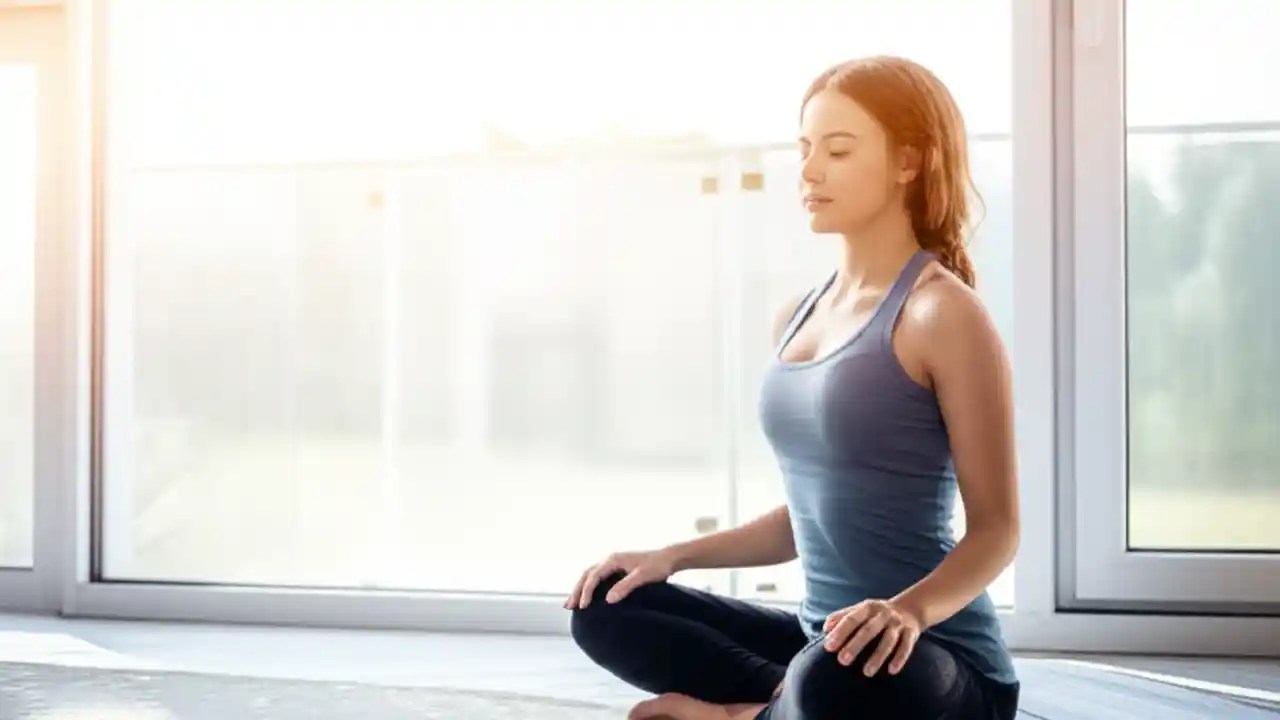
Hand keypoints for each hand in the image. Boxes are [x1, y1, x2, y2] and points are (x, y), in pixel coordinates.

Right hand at [564, 548, 679, 609]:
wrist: (669, 558)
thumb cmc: (657, 566)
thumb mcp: (642, 577)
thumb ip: (625, 587)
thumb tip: (608, 599)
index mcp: (613, 559)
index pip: (593, 576)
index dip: (586, 591)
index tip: (583, 607)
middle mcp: (610, 559)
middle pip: (587, 574)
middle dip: (577, 590)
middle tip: (568, 606)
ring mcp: (613, 563)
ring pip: (590, 575)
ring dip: (580, 588)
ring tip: (571, 604)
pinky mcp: (617, 569)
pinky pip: (597, 577)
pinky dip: (589, 587)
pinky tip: (587, 597)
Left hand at [821, 599, 923, 676]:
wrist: (911, 607)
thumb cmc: (877, 613)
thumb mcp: (861, 609)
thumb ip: (842, 617)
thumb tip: (825, 629)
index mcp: (868, 608)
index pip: (852, 619)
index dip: (840, 632)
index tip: (828, 647)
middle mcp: (883, 614)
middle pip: (868, 630)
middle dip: (855, 645)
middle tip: (842, 661)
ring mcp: (898, 623)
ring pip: (888, 641)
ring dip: (877, 657)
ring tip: (866, 673)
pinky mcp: (912, 633)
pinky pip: (906, 647)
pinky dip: (899, 659)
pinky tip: (891, 671)